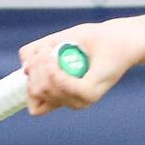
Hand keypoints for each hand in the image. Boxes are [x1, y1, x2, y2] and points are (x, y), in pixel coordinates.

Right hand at [18, 18, 139, 115]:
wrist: (119, 38)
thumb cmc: (91, 39)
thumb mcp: (57, 41)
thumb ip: (37, 53)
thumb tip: (24, 69)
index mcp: (64, 95)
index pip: (35, 107)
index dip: (29, 82)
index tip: (35, 59)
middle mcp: (72, 101)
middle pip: (36, 93)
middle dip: (34, 69)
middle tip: (46, 50)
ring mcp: (81, 100)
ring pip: (44, 90)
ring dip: (41, 66)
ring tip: (52, 50)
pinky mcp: (91, 94)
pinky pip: (60, 87)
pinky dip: (54, 71)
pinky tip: (56, 57)